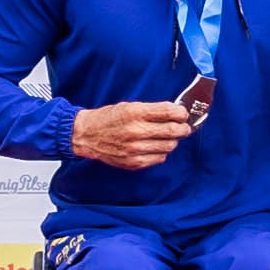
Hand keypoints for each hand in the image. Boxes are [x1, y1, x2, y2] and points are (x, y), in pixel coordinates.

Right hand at [71, 101, 190, 169]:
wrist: (86, 135)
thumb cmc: (109, 118)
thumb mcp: (130, 106)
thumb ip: (153, 110)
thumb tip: (176, 113)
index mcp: (135, 113)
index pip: (169, 112)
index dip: (181, 113)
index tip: (183, 114)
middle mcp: (135, 131)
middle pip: (173, 132)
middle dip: (183, 129)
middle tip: (183, 127)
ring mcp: (134, 149)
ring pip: (169, 146)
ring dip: (173, 141)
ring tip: (167, 137)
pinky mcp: (133, 162)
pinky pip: (159, 158)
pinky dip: (161, 152)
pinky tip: (155, 146)